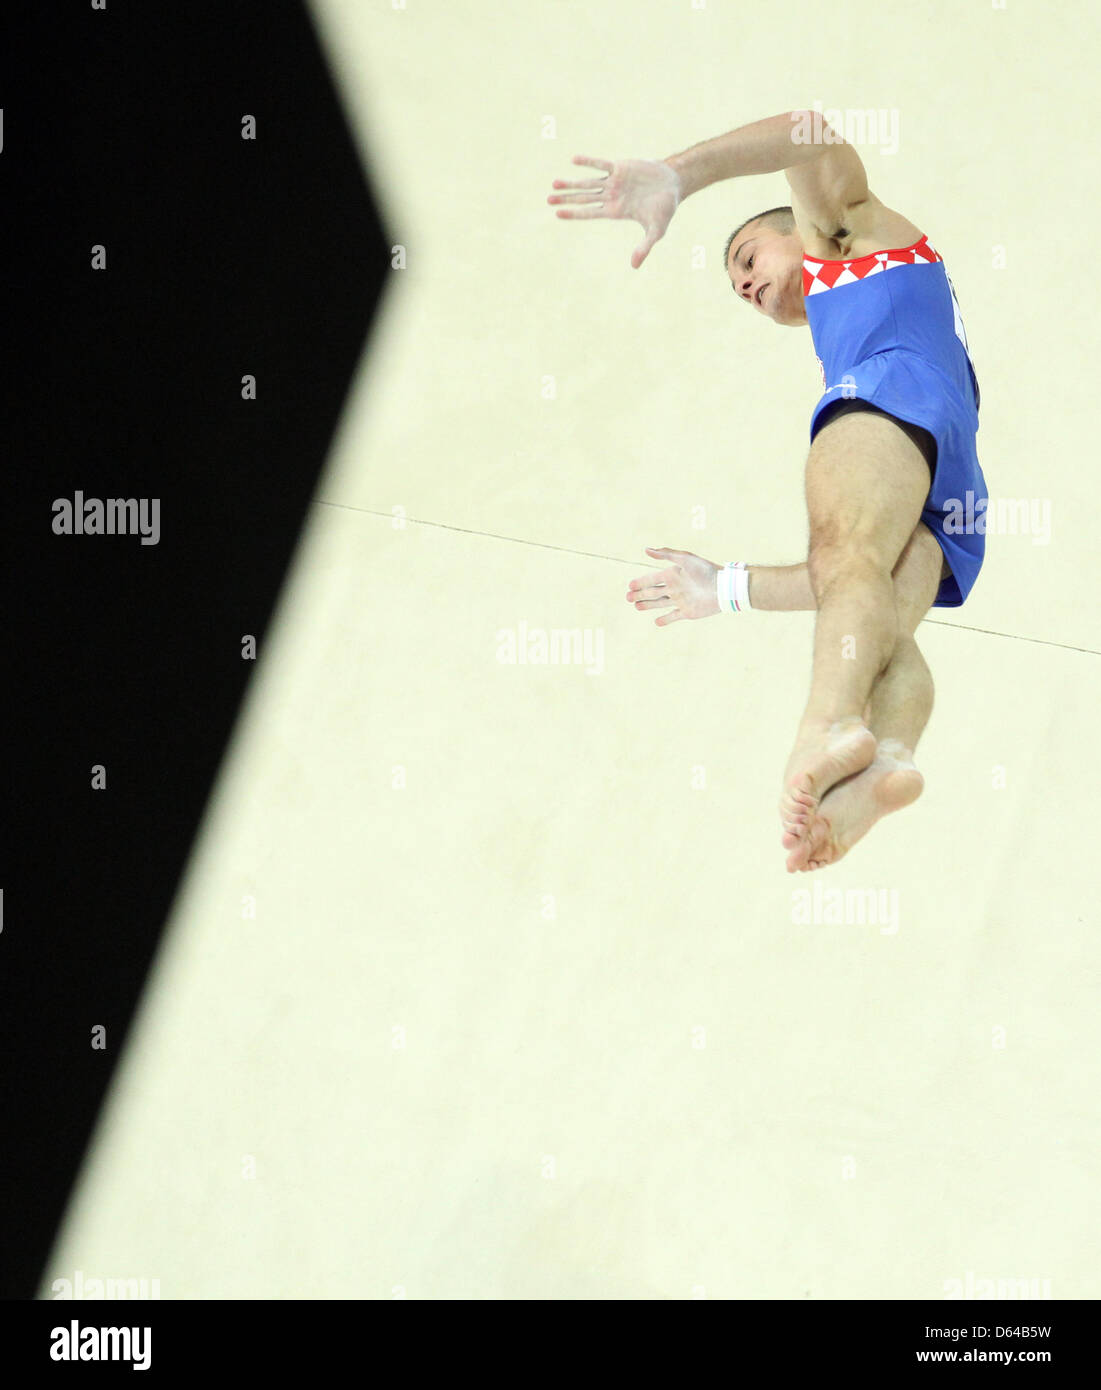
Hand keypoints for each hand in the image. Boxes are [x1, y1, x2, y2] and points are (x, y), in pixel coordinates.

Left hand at [548, 156, 680, 267]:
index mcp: (616, 211)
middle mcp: (611, 196)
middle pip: (584, 198)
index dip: (574, 213)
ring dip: (572, 183)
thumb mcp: (656, 231)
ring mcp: (614, 181)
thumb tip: (634, 266)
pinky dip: (588, 162)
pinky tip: (574, 160)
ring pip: (588, 182)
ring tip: (554, 183)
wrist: (674, 184)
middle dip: (567, 199)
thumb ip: (645, 247)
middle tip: (548, 200)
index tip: (558, 214)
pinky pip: (601, 164)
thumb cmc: (665, 209)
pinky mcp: (620, 167)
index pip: (590, 213)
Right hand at [626, 547, 721, 625]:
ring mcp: (681, 601)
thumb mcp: (685, 558)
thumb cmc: (705, 570)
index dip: (640, 582)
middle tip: (628, 597)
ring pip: (660, 604)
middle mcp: (675, 588)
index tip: (630, 585)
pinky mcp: (687, 613)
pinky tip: (657, 622)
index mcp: (673, 575)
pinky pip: (673, 617)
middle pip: (653, 592)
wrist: (723, 587)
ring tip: (637, 607)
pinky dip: (665, 620)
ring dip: (648, 605)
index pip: (652, 579)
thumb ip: (666, 554)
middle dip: (640, 594)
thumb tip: (646, 549)